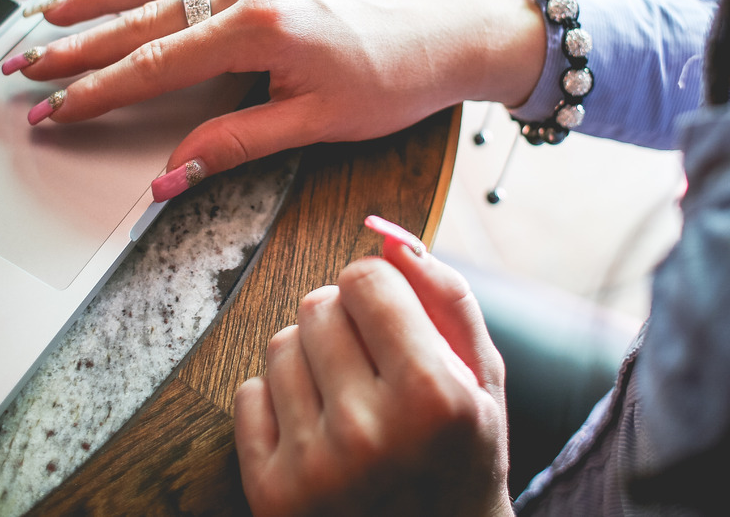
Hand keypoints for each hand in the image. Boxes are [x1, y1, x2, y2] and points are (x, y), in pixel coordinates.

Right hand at [4, 0, 545, 196]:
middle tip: (25, 67)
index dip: (97, 93)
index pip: (154, 64)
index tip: (54, 111)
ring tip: (46, 12)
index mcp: (260, 27)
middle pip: (143, 15)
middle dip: (77, 44)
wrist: (446, 33)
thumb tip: (169, 178)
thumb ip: (233, 145)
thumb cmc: (393, 79)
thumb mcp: (315, 125)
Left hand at [234, 243, 512, 516]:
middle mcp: (368, 433)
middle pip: (318, 304)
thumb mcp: (482, 377)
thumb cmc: (463, 454)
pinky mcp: (272, 493)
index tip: (394, 320)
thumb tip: (391, 238)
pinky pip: (248, 393)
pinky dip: (277, 402)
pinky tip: (318, 432)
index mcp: (432, 397)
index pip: (366, 278)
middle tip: (374, 366)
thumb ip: (448, 297)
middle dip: (345, 321)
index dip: (381, 291)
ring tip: (348, 400)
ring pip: (280, 344)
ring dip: (311, 359)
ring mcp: (314, 468)